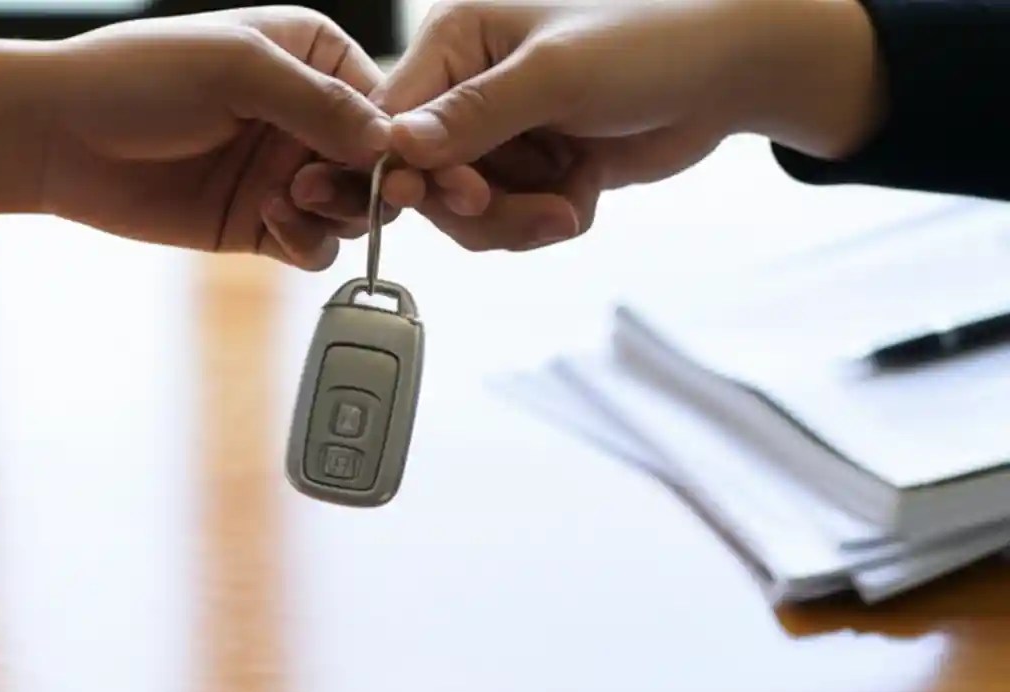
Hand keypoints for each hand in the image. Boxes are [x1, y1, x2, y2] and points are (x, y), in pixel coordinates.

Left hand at [0, 7, 390, 269]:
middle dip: (373, 185)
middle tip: (347, 193)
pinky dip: (305, 241)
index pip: (387, 105)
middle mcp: (306, 116)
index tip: (400, 170)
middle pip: (379, 166)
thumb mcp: (238, 68)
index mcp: (312, 58)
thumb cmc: (137, 77)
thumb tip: (390, 143)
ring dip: (336, 213)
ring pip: (353, 211)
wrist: (57, 135)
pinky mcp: (258, 223)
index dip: (401, 141)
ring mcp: (283, 171)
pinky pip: (312, 246)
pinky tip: (270, 219)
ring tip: (289, 198)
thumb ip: (320, 103)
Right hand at [294, 0, 884, 251]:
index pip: (393, 119)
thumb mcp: (555, 73)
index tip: (446, 196)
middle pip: (429, 179)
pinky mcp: (534, 168)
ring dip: (520, 219)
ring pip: (469, 211)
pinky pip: (511, 220)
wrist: (728, 73)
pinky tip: (585, 191)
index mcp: (457, 40)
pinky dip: (547, 218)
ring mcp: (502, 132)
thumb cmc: (651, 42)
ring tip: (569, 204)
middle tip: (538, 208)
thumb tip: (396, 148)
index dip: (409, 170)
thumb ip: (472, 115)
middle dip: (483, 206)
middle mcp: (469, 87)